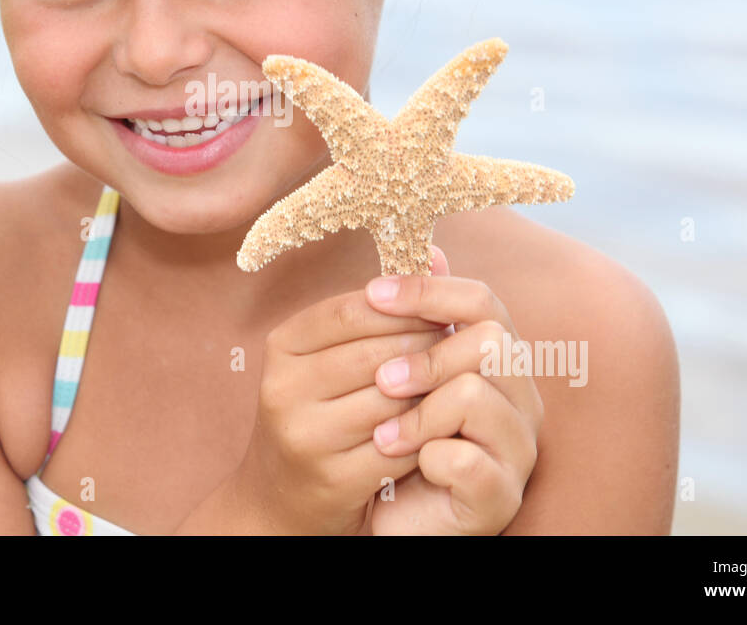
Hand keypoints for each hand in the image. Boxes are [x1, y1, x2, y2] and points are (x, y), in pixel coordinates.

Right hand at [234, 283, 448, 534]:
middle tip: (463, 344)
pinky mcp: (331, 477)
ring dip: (434, 390)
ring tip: (460, 379)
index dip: (405, 306)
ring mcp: (305, 435)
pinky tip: (446, 423)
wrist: (283, 492)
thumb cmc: (321, 407)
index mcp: (283, 346)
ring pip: (392, 400)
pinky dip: (428, 432)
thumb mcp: (331, 354)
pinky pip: (399, 445)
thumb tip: (437, 254)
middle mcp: (284, 387)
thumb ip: (380, 309)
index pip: (352, 310)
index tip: (442, 308)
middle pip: (376, 354)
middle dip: (427, 347)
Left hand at [367, 245, 543, 534]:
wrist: (383, 514)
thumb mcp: (399, 372)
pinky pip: (467, 461)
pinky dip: (428, 459)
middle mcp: (521, 400)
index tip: (373, 293)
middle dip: (424, 358)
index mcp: (498, 361)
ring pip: (474, 395)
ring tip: (381, 436)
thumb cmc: (395, 439)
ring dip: (416, 415)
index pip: (484, 301)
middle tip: (381, 381)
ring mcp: (517, 450)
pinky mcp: (500, 497)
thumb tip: (430, 248)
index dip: (429, 292)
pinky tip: (408, 465)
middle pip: (488, 342)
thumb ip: (416, 317)